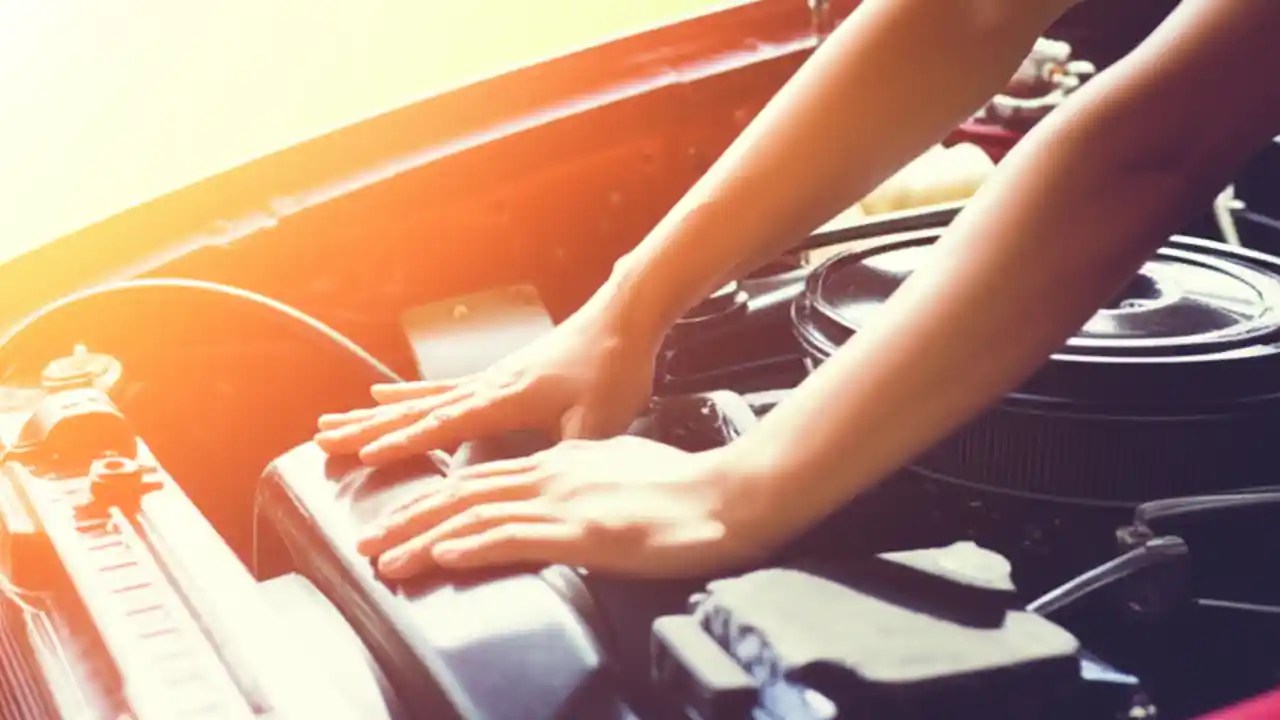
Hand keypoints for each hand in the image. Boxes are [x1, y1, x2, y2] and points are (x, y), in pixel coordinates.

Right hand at [314, 304, 657, 465]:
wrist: (624, 319)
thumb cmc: (613, 367)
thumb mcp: (599, 420)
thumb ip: (568, 453)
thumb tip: (549, 486)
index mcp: (507, 399)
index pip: (445, 424)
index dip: (405, 441)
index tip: (364, 455)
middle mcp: (488, 386)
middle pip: (416, 409)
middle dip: (367, 426)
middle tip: (322, 436)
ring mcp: (489, 379)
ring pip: (419, 398)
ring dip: (375, 411)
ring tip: (335, 419)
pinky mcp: (498, 376)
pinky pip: (440, 388)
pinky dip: (408, 392)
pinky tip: (385, 391)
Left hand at [354, 436, 775, 579]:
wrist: (728, 494)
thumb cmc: (686, 491)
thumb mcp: (624, 475)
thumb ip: (588, 485)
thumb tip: (571, 502)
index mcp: (562, 460)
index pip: (485, 477)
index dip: (438, 498)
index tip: (403, 516)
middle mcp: (553, 472)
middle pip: (465, 491)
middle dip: (409, 516)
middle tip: (367, 539)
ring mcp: (564, 499)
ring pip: (476, 512)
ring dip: (423, 535)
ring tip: (383, 555)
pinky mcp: (582, 530)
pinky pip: (514, 535)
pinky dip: (471, 544)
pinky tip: (442, 556)